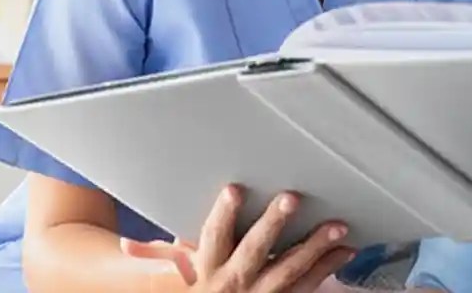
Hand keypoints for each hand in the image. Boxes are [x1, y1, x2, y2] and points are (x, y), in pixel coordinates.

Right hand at [121, 185, 354, 291]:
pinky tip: (347, 250)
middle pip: (255, 252)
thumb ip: (159, 258)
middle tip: (292, 198)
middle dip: (273, 225)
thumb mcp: (180, 278)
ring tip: (338, 225)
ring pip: (289, 271)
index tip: (234, 190)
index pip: (212, 238)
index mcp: (207, 271)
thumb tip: (124, 247)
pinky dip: (329, 268)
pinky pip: (309, 287)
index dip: (223, 215)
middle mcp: (234, 283)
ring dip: (315, 247)